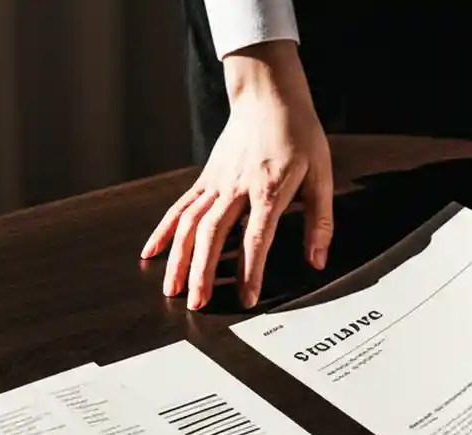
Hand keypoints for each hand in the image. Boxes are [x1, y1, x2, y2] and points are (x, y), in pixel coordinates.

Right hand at [140, 41, 332, 309]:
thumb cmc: (298, 133)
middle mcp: (235, 188)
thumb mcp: (321, 175)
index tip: (246, 298)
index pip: (256, 238)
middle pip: (212, 235)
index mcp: (267, 189)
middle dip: (201, 272)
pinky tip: (150, 252)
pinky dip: (163, 231)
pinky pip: (179, 207)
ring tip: (171, 289)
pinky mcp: (205, 179)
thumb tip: (317, 260)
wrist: (268, 94)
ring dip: (178, 258)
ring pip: (189, 225)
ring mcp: (215, 183)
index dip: (250, 270)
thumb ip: (320, 220)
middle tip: (196, 304)